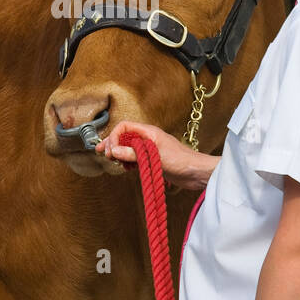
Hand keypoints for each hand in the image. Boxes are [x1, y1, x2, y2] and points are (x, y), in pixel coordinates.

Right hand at [96, 121, 214, 190]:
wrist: (196, 173)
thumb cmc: (181, 161)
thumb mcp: (155, 156)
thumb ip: (134, 153)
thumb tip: (114, 151)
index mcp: (149, 132)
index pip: (124, 126)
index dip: (115, 136)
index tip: (111, 150)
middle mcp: (148, 139)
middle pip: (124, 137)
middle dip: (112, 144)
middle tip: (103, 154)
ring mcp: (150, 150)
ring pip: (128, 148)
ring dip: (120, 155)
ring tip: (116, 162)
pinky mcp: (152, 161)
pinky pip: (135, 159)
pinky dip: (128, 162)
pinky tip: (127, 168)